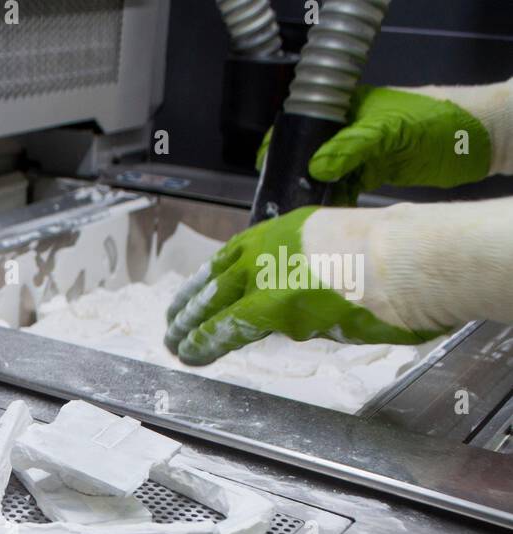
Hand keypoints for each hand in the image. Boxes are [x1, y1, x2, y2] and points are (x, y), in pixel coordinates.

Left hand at [164, 207, 442, 365]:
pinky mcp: (270, 305)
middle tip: (172, 320)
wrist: (408, 260)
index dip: (211, 278)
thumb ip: (313, 270)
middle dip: (192, 302)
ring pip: (214, 302)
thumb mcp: (343, 250)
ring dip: (192, 325)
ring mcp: (267, 274)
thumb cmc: (396, 259)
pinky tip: (192, 352)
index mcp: (287, 231)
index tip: (196, 291)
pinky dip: (207, 341)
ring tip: (175, 343)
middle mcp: (270, 247)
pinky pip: (227, 326)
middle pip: (216, 279)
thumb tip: (303, 296)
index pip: (234, 256)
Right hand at [256, 86, 492, 204]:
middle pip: (309, 153)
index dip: (280, 144)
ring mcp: (360, 152)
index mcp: (346, 107)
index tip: (266, 168)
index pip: (301, 123)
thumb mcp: (389, 130)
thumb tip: (314, 169)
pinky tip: (325, 214)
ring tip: (297, 212)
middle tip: (279, 199)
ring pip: (325, 174)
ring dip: (313, 192)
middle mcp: (348, 129)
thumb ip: (351, 147)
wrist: (477, 138)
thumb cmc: (435, 120)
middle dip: (294, 175)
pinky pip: (344, 188)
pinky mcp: (373, 172)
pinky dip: (334, 201)